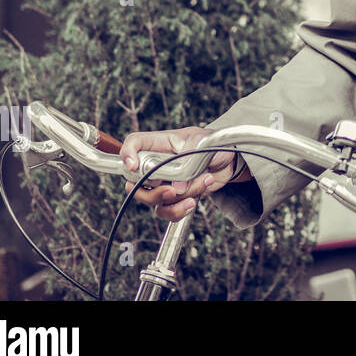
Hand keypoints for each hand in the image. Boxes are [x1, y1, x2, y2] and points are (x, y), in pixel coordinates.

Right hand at [119, 127, 239, 221]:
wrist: (229, 161)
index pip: (134, 143)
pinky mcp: (174, 197)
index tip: (133, 166)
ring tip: (201, 183)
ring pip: (153, 200)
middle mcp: (156, 164)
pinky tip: (194, 200)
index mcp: (160, 144)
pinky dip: (180, 210)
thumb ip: (187, 162)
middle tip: (172, 190)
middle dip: (152, 192)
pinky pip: (166, 211)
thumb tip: (177, 188)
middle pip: (134, 182)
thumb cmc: (214, 145)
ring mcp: (163, 182)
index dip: (127, 154)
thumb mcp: (203, 143)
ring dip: (178, 199)